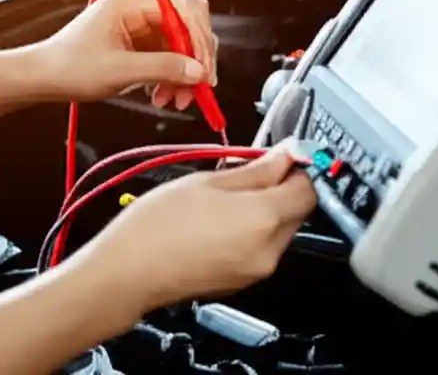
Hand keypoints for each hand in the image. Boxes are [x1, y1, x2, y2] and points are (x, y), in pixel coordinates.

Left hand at [37, 0, 217, 107]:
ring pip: (179, 45)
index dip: (198, 38)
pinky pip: (166, 57)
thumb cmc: (69, 68)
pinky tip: (163, 96)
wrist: (43, 80)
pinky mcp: (136, 45)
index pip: (181, 9)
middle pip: (186, 24)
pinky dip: (170, 78)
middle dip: (195, 56)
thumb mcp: (120, 71)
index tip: (204, 68)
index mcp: (128, 4)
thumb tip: (198, 71)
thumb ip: (163, 68)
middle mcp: (136, 10)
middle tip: (201, 85)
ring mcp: (137, 27)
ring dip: (183, 73)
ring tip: (177, 100)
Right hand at [73, 145, 316, 312]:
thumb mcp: (207, 181)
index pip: (310, 189)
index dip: (300, 167)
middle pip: (298, 210)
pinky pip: (261, 248)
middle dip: (281, 188)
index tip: (284, 154)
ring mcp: (257, 270)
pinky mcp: (243, 282)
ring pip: (280, 229)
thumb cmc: (157, 225)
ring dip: (266, 209)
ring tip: (226, 197)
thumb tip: (286, 157)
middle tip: (249, 170)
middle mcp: (269, 249)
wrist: (127, 274)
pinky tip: (219, 222)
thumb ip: (255, 170)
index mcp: (263, 217)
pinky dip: (252, 231)